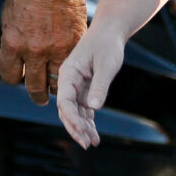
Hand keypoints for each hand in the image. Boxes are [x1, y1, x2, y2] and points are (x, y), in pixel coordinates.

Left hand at [0, 0, 86, 107]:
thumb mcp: (9, 18)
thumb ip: (12, 41)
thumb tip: (13, 58)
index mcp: (13, 43)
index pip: (11, 76)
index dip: (15, 77)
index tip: (19, 77)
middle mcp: (34, 50)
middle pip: (34, 86)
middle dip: (37, 95)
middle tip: (40, 98)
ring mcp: (56, 48)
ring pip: (57, 82)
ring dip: (56, 88)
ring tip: (57, 89)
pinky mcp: (74, 43)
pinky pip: (71, 65)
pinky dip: (70, 69)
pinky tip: (69, 68)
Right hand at [54, 24, 123, 149]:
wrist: (110, 31)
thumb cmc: (107, 44)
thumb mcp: (106, 64)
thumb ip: (100, 85)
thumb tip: (93, 108)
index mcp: (68, 74)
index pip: (65, 102)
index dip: (72, 119)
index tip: (84, 131)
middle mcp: (68, 82)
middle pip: (67, 110)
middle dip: (76, 128)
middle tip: (87, 144)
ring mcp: (76, 87)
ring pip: (75, 113)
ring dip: (83, 128)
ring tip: (93, 143)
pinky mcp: (85, 89)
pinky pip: (84, 109)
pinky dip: (88, 122)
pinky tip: (95, 135)